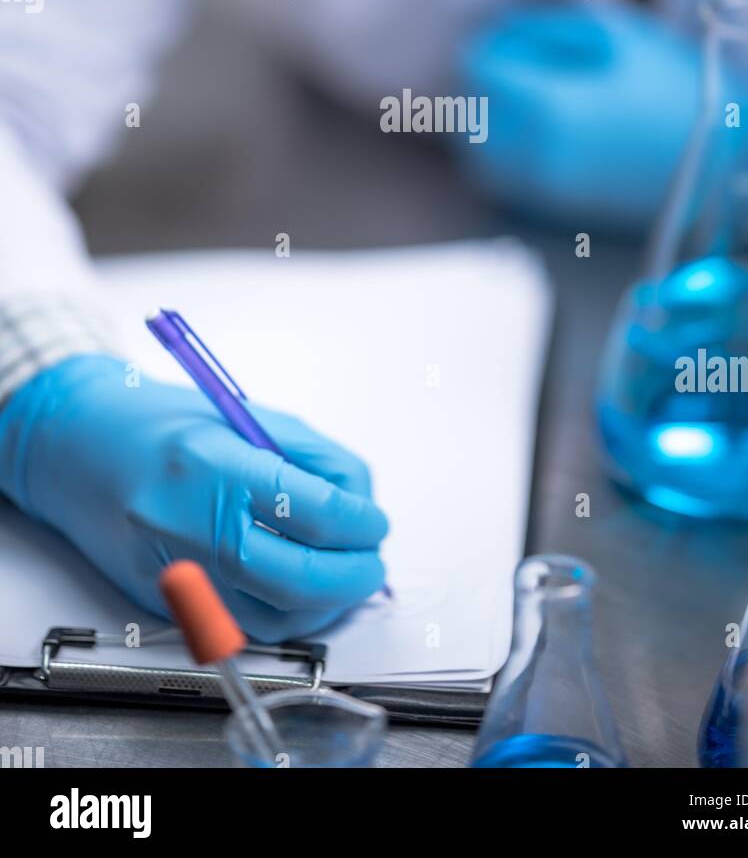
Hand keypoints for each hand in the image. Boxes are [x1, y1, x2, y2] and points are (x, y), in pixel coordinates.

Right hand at [0, 354, 388, 641]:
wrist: (76, 447)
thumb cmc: (159, 423)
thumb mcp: (245, 418)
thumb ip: (310, 461)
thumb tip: (361, 505)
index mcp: (215, 466)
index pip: (315, 512)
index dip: (360, 523)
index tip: (374, 522)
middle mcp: (190, 524)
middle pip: (297, 578)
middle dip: (352, 576)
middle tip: (371, 561)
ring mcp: (174, 571)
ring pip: (274, 617)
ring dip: (324, 604)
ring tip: (343, 577)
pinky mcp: (164, 602)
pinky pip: (242, 626)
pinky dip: (284, 615)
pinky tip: (303, 591)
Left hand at [458, 2, 701, 231]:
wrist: (729, 157)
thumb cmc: (677, 86)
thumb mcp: (616, 33)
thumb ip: (549, 27)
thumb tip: (505, 30)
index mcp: (548, 106)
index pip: (479, 69)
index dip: (492, 44)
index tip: (513, 36)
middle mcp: (536, 156)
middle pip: (472, 113)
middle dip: (487, 84)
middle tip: (519, 62)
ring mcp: (546, 190)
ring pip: (481, 154)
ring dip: (491, 123)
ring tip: (527, 98)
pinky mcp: (560, 211)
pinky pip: (505, 181)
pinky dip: (506, 155)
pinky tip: (540, 132)